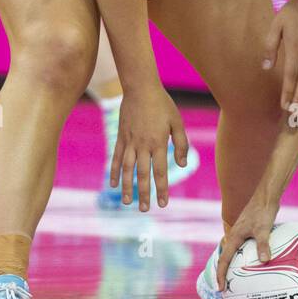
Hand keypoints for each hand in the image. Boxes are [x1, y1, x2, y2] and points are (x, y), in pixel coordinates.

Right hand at [110, 85, 188, 210]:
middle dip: (144, 193)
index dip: (162, 189)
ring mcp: (130, 142)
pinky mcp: (121, 138)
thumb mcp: (177, 122)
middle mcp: (143, 145)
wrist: (141, 88)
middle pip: (143, 174)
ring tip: (128, 202)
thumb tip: (183, 165)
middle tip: (145, 210)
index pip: (161, 171)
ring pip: (128, 169)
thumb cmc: (163, 105)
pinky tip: (114, 184)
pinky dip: (115, 171)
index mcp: (158, 143)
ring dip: (127, 187)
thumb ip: (180, 144)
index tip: (163, 204)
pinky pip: (117, 158)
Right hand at [216, 190, 282, 288]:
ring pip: (234, 253)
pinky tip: (255, 262)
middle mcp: (235, 236)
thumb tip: (265, 261)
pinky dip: (244, 257)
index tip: (220, 289)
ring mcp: (241, 233)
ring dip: (233, 265)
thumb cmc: (264, 211)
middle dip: (223, 273)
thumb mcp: (264, 229)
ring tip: (238, 279)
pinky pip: (243, 248)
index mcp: (234, 237)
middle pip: (225, 258)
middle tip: (226, 289)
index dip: (220, 275)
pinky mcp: (249, 230)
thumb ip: (263, 244)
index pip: (224, 260)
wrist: (266, 195)